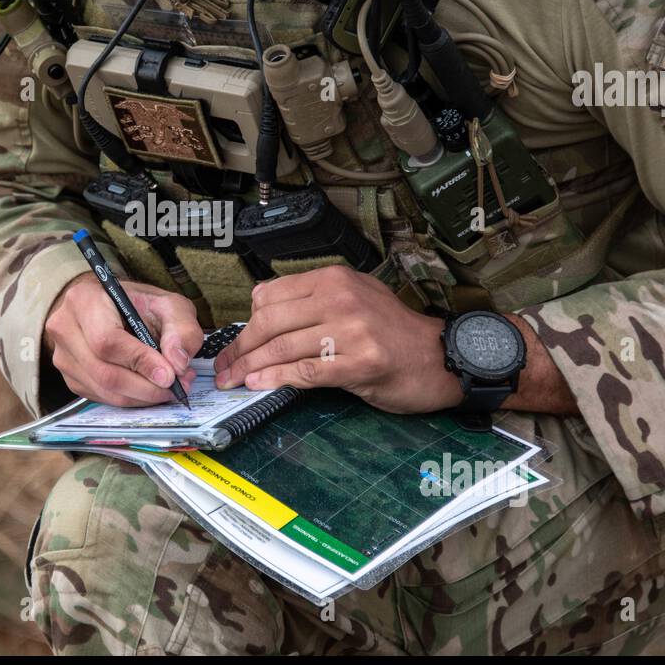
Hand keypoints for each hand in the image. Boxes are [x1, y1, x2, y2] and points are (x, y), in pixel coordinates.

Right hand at [44, 272, 202, 406]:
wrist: (110, 308)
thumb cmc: (137, 304)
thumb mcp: (168, 304)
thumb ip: (181, 329)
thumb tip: (178, 364)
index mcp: (83, 300)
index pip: (106, 340)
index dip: (139, 361)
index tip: (169, 374)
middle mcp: (65, 328)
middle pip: (104, 372)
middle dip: (145, 386)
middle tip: (177, 387)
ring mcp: (63, 356)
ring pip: (104, 390)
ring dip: (142, 396)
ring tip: (170, 387)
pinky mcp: (71, 378)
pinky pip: (102, 398)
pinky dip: (131, 399)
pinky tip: (149, 387)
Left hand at [213, 265, 463, 413]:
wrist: (441, 356)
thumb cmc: (394, 332)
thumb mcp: (355, 298)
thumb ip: (313, 301)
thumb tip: (262, 312)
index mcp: (334, 279)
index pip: (271, 295)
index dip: (245, 321)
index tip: (234, 342)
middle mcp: (340, 298)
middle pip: (270, 321)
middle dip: (240, 348)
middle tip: (224, 367)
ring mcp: (351, 330)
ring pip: (282, 347)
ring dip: (250, 367)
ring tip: (233, 380)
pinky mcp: (359, 363)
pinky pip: (305, 371)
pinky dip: (275, 379)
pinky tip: (259, 385)